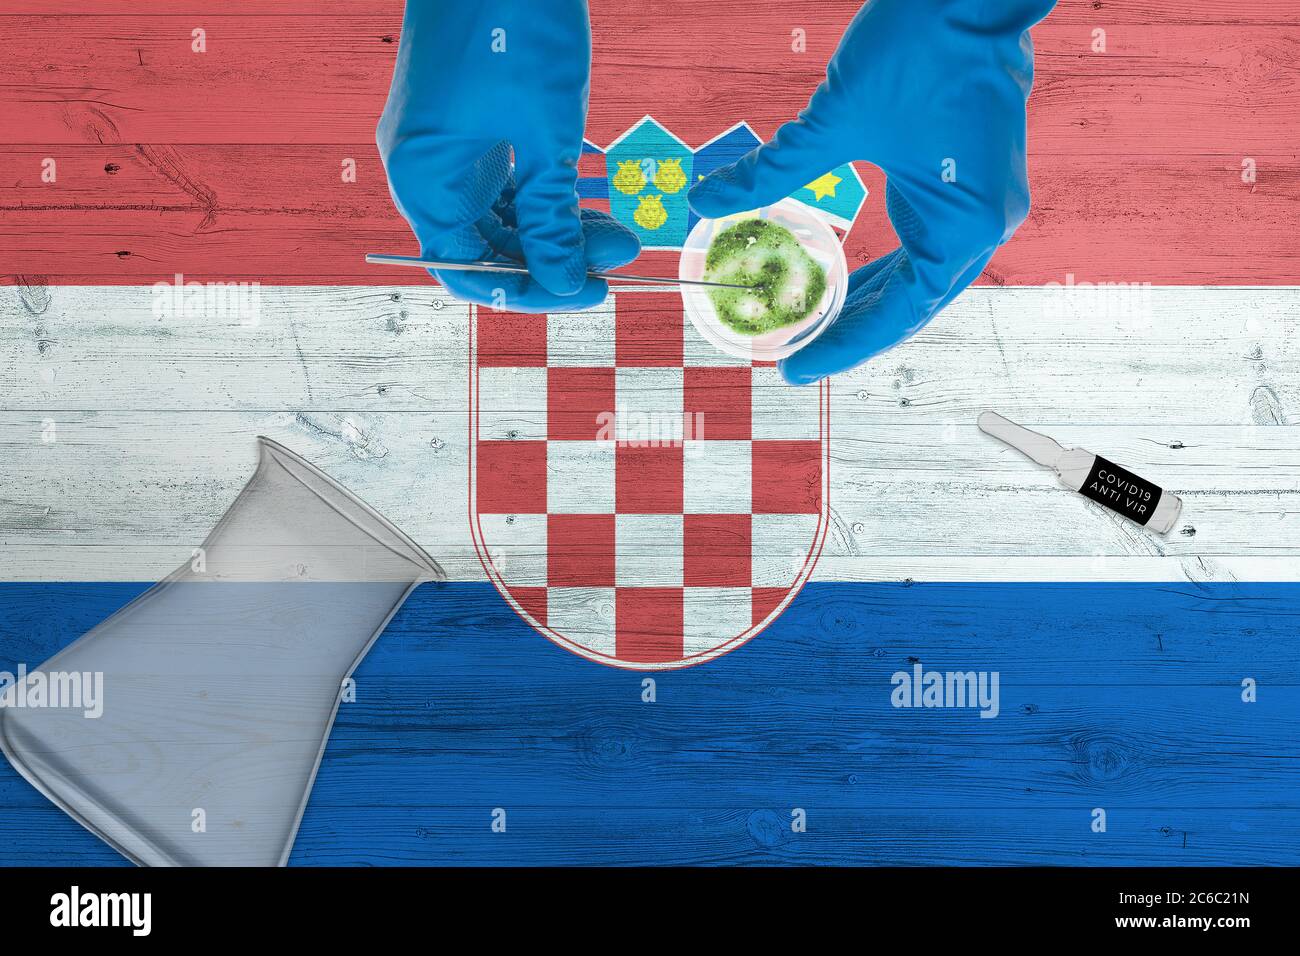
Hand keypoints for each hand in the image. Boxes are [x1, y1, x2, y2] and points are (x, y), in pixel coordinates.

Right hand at [377, 0, 638, 311]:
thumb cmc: (514, 26)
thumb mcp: (546, 138)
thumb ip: (551, 220)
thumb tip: (564, 284)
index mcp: (424, 180)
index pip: (469, 271)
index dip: (529, 292)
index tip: (586, 292)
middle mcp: (422, 168)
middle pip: (485, 245)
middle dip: (554, 255)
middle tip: (618, 255)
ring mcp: (440, 143)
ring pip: (497, 213)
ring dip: (554, 226)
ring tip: (615, 227)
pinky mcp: (462, 122)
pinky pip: (498, 179)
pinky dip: (541, 193)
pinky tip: (585, 196)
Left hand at [688, 0, 1055, 383]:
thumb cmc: (916, 46)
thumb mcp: (833, 119)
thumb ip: (772, 171)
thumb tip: (704, 200)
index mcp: (961, 226)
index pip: (898, 313)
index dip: (843, 345)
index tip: (793, 368)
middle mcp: (984, 226)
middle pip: (912, 305)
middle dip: (852, 330)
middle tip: (795, 356)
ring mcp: (985, 206)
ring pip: (922, 278)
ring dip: (871, 301)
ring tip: (815, 326)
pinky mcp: (975, 184)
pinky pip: (929, 245)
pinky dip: (890, 267)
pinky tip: (850, 279)